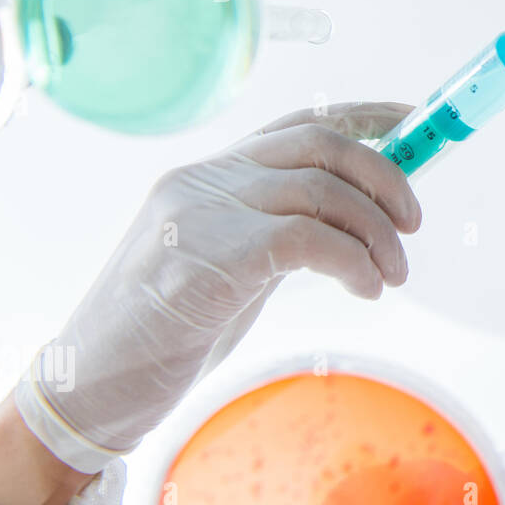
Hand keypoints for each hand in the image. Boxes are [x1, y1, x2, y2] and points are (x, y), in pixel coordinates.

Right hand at [13, 101, 420, 473]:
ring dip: (376, 232)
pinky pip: (310, 238)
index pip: (300, 123)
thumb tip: (359, 220)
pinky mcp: (212, 255)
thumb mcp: (231, 266)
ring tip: (390, 274)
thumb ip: (280, 233)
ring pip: (322, 188)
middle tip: (413, 222)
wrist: (90, 387)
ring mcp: (204, 212)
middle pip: (321, 144)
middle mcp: (206, 179)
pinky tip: (365, 288)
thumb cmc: (165, 334)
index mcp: (212, 174)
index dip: (366, 117)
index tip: (414, 123)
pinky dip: (354, 260)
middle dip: (384, 175)